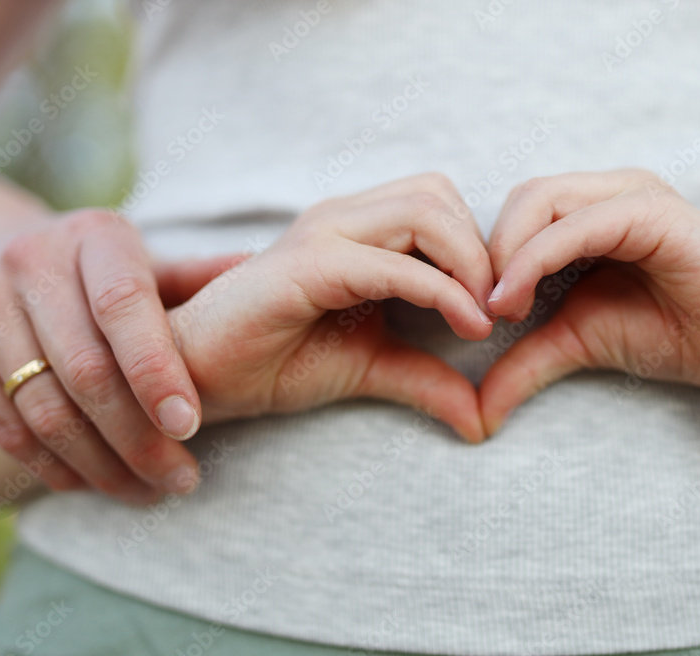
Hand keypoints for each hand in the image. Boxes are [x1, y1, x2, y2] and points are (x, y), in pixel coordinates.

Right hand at [0, 209, 215, 503]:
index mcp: (92, 235)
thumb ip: (200, 279)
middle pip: (85, 371)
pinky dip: (51, 465)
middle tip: (183, 480)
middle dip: (139, 439)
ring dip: (100, 465)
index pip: (123, 306)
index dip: (157, 370)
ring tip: (149, 493)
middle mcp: (28, 261)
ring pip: (42, 408)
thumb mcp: (144, 259)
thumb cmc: (94, 268)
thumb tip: (271, 283)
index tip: (190, 425)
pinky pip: (3, 425)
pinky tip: (93, 483)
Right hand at [168, 174, 494, 442]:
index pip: (438, 203)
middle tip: (500, 309)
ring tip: (481, 318)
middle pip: (437, 192)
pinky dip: (441, 291)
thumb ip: (425, 379)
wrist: (197, 379)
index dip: (481, 249)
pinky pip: (392, 264)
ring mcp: (320, 234)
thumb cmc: (272, 362)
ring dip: (470, 262)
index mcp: (356, 229)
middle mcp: (340, 218)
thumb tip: (481, 418)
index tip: (501, 309)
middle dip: (484, 249)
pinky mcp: (306, 266)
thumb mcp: (369, 368)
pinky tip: (465, 329)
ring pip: (424, 209)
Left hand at [479, 170, 699, 435]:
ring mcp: (633, 197)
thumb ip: (527, 363)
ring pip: (538, 199)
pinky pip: (579, 224)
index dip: (480, 256)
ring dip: (502, 254)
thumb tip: (476, 411)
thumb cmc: (678, 335)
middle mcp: (608, 194)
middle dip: (482, 251)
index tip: (466, 312)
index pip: (515, 212)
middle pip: (519, 198)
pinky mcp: (656, 212)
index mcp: (590, 212)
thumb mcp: (581, 344)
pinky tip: (514, 301)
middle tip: (477, 311)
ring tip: (498, 310)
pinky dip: (533, 258)